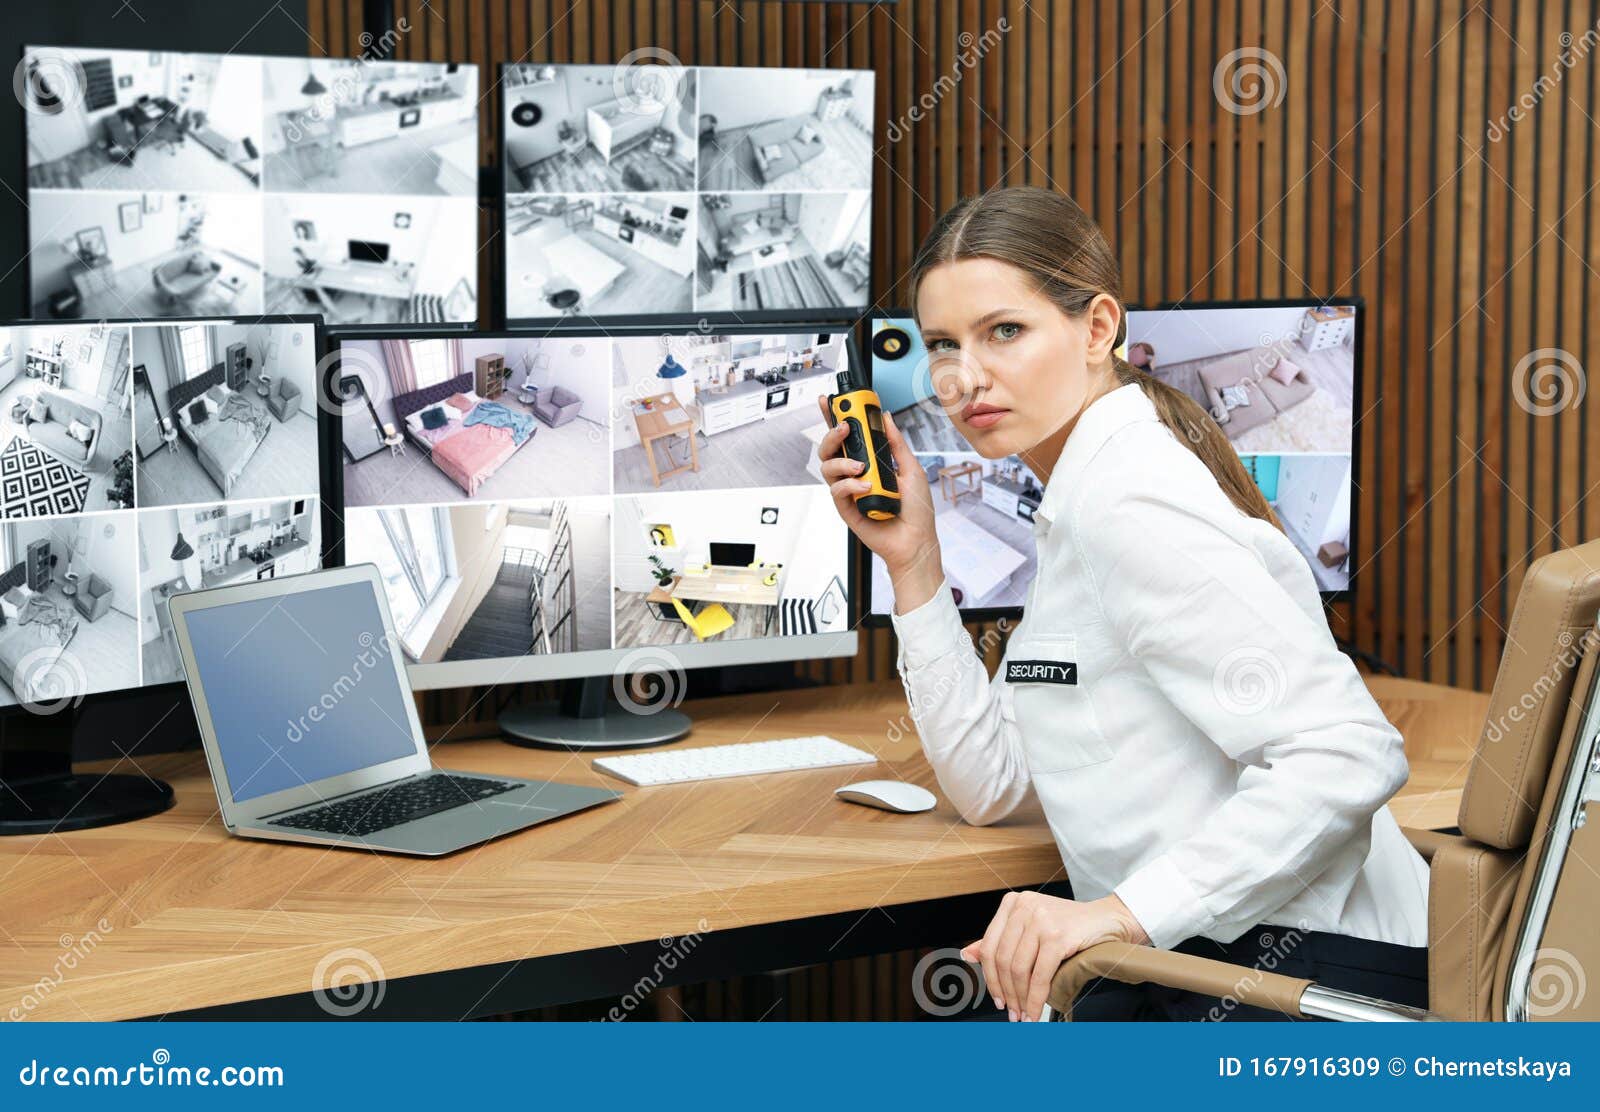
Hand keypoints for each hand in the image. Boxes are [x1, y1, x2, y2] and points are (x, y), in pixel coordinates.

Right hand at [816, 396, 942, 611]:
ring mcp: (849, 491)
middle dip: (831, 434)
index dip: (834, 417)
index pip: (847, 436)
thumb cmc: (916, 509)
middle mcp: (854, 474)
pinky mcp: (846, 509)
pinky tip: (866, 488)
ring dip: (842, 464)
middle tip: (843, 429)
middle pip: (829, 449)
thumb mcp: (911, 468)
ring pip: (827, 468)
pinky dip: (850, 486)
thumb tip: (885, 417)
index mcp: (869, 461)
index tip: (829, 401)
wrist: (917, 541)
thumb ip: (895, 443)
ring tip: (862, 469)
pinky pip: (836, 491)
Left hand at [961, 892, 1150, 1021]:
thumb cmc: (1070, 926)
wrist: (1109, 920)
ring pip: (1019, 969)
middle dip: (1005, 992)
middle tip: (1011, 1012)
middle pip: (1003, 959)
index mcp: (1013, 903)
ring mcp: (1041, 920)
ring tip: (1024, 1014)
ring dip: (1020, 999)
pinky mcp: (1058, 936)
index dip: (990, 977)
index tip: (996, 998)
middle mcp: (1024, 907)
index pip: (990, 945)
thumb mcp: (1031, 928)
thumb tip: (967, 955)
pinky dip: (1036, 999)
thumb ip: (1000, 940)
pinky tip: (1037, 1011)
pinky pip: (1040, 976)